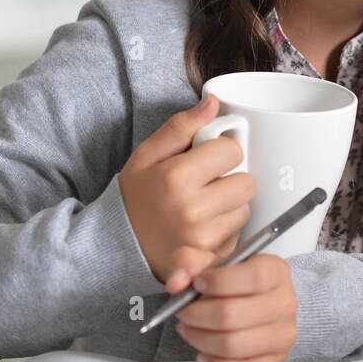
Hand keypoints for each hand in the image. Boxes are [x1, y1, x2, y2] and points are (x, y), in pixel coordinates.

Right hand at [120, 93, 256, 287]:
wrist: (116, 247)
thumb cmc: (134, 199)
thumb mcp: (147, 155)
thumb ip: (181, 127)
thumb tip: (212, 103)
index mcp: (176, 178)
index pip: (232, 151)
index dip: (220, 152)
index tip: (205, 160)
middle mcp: (193, 210)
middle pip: (246, 182)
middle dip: (229, 179)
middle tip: (205, 185)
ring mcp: (204, 238)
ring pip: (244, 209)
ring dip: (229, 206)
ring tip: (200, 207)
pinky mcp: (212, 258)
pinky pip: (238, 234)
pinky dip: (224, 229)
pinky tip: (202, 228)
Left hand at [171, 253, 297, 361]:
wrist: (252, 303)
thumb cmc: (231, 283)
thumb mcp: (211, 263)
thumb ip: (189, 263)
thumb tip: (176, 282)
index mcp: (275, 271)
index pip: (254, 277)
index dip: (219, 282)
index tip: (197, 284)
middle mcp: (285, 303)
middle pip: (233, 314)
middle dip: (196, 315)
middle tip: (183, 311)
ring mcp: (283, 335)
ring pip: (233, 345)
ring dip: (200, 339)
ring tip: (189, 330)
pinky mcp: (275, 361)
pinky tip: (204, 354)